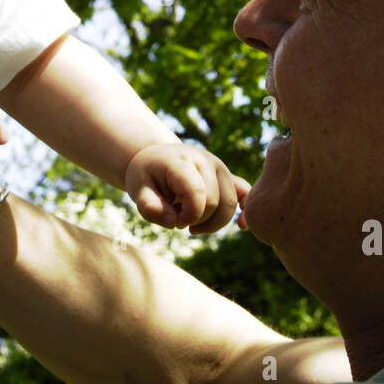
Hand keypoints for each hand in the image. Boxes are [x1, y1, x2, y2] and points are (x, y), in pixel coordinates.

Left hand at [124, 143, 251, 233]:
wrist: (157, 157)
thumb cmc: (147, 175)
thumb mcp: (137, 189)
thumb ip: (149, 208)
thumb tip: (174, 223)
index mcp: (182, 161)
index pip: (198, 195)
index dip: (188, 217)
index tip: (173, 220)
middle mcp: (206, 160)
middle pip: (216, 202)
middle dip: (199, 220)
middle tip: (179, 219)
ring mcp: (220, 167)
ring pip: (231, 203)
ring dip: (214, 222)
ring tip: (193, 221)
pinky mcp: (227, 175)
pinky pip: (245, 192)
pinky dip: (246, 210)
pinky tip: (242, 226)